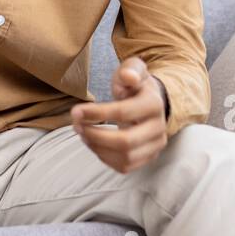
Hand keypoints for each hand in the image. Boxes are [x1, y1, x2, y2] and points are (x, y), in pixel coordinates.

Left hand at [70, 56, 167, 172]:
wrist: (149, 102)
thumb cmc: (134, 85)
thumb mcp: (133, 69)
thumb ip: (130, 69)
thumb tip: (128, 76)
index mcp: (154, 104)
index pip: (123, 112)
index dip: (97, 113)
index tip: (75, 111)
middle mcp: (159, 128)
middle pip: (126, 142)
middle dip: (95, 135)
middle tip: (77, 126)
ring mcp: (155, 145)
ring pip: (125, 158)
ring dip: (97, 148)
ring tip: (83, 133)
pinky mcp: (148, 158)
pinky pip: (125, 166)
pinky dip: (105, 157)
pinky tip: (94, 143)